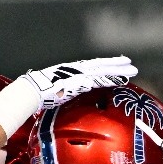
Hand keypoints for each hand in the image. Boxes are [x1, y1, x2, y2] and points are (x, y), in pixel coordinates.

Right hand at [21, 56, 137, 109]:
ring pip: (101, 70)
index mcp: (73, 72)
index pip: (93, 68)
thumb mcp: (56, 92)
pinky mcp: (77, 82)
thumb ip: (66, 93)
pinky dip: (108, 79)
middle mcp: (77, 70)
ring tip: (131, 69)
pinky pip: (96, 80)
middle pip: (101, 66)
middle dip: (116, 65)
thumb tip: (70, 98)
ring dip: (117, 70)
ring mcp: (77, 75)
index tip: (119, 65)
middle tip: (132, 65)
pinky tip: (120, 78)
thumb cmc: (40, 94)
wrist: (31, 92)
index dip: (107, 66)